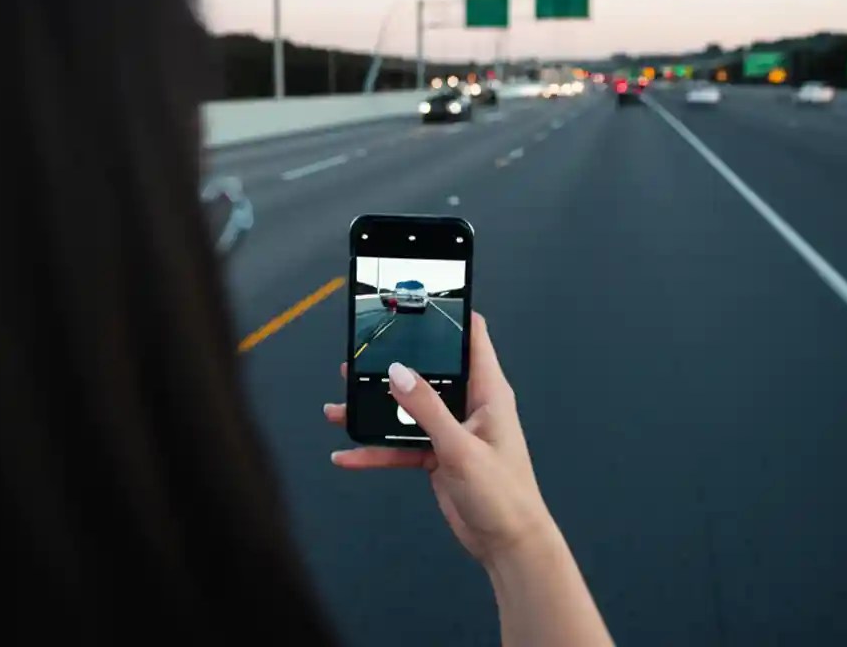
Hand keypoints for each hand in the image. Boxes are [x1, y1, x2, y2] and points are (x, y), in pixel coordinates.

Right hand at [325, 312, 556, 567]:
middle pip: (428, 372)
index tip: (420, 300)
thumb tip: (398, 372)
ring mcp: (452, 430)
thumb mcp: (460, 448)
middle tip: (358, 357)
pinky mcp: (438, 456)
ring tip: (339, 406)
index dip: (449, 315)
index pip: (472, 337)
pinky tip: (348, 454)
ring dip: (375, 410)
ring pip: (407, 410)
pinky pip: (401, 446)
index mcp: (489, 392)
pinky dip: (376, 450)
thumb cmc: (504, 495)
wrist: (507, 544)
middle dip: (393, 365)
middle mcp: (470, 405)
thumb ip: (427, 408)